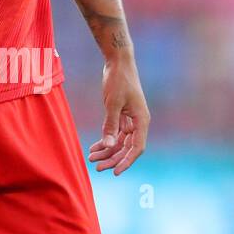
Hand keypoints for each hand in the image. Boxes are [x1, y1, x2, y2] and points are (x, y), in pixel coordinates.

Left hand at [88, 55, 149, 175]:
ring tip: (91, 158)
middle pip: (127, 148)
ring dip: (107, 151)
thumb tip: (109, 145)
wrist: (118, 61)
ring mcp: (131, 119)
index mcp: (142, 120)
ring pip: (120, 142)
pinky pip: (115, 133)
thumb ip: (111, 125)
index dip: (127, 161)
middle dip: (112, 158)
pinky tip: (94, 147)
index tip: (115, 172)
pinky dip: (105, 140)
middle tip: (97, 167)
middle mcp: (138, 122)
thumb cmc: (119, 79)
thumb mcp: (113, 103)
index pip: (137, 148)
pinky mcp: (122, 115)